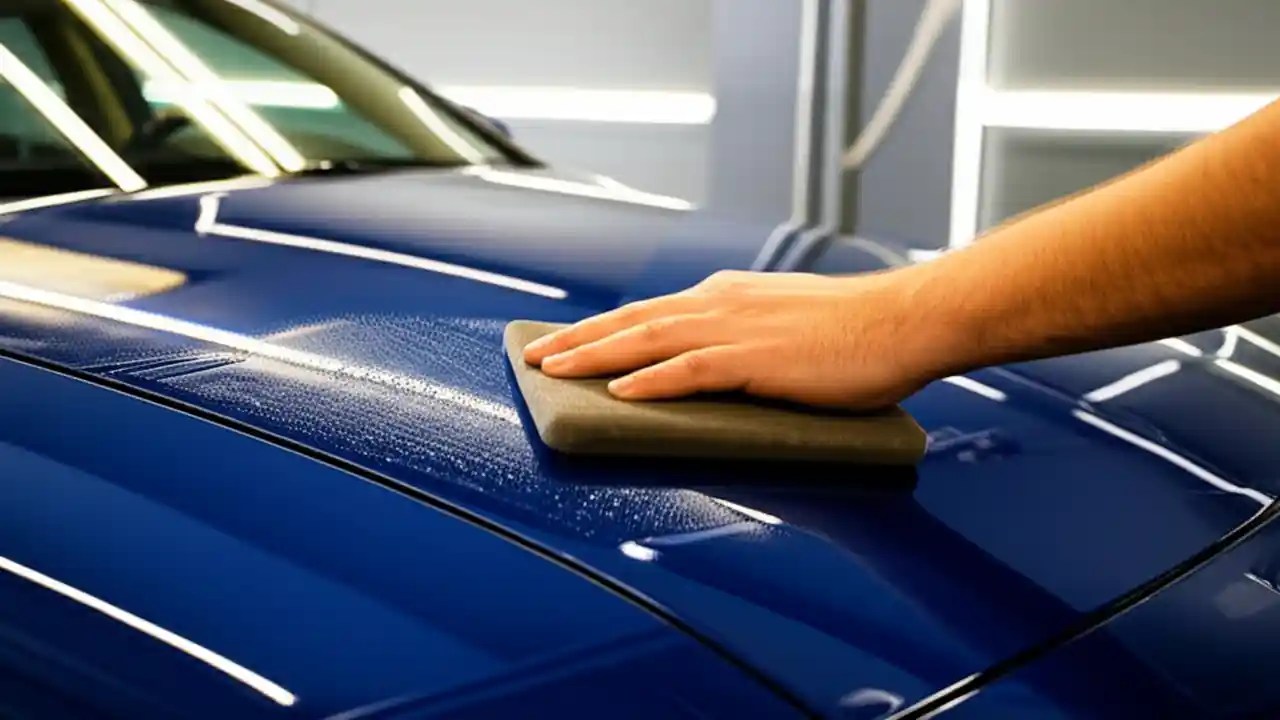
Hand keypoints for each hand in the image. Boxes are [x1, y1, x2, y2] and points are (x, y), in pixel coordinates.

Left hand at [523, 269, 945, 409]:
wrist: (903, 321)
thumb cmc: (856, 331)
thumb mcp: (787, 324)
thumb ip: (747, 335)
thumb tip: (720, 361)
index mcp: (728, 296)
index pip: (651, 311)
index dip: (604, 327)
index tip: (569, 340)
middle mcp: (721, 303)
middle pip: (634, 320)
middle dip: (579, 338)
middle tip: (537, 356)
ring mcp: (736, 328)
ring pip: (647, 339)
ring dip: (595, 355)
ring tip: (555, 371)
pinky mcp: (756, 358)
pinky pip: (690, 370)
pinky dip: (651, 380)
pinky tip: (622, 392)